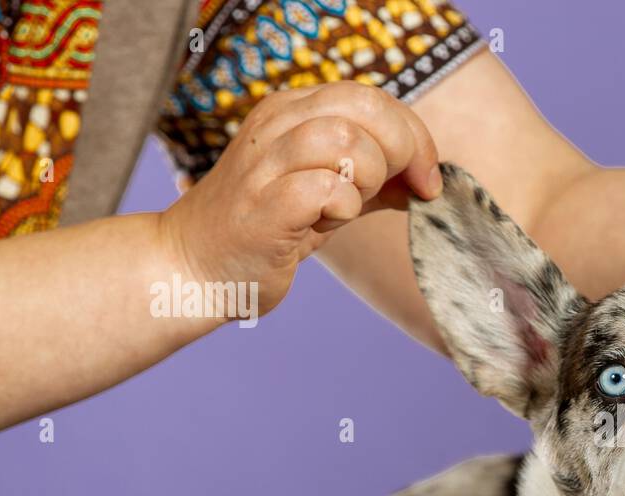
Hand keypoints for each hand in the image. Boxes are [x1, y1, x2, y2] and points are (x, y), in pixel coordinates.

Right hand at [160, 81, 439, 316]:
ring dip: (370, 175)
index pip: (369, 97)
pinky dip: (344, 207)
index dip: (413, 135)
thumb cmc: (269, 230)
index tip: (426, 179)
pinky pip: (324, 188)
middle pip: (363, 106)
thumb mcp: (328, 195)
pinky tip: (330, 222)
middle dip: (403, 149)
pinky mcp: (264, 206)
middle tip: (403, 190)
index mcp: (291, 113)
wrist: (196, 269)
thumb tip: (428, 177)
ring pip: (345, 139)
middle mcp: (276, 127)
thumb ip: (373, 179)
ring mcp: (265, 164)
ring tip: (355, 204)